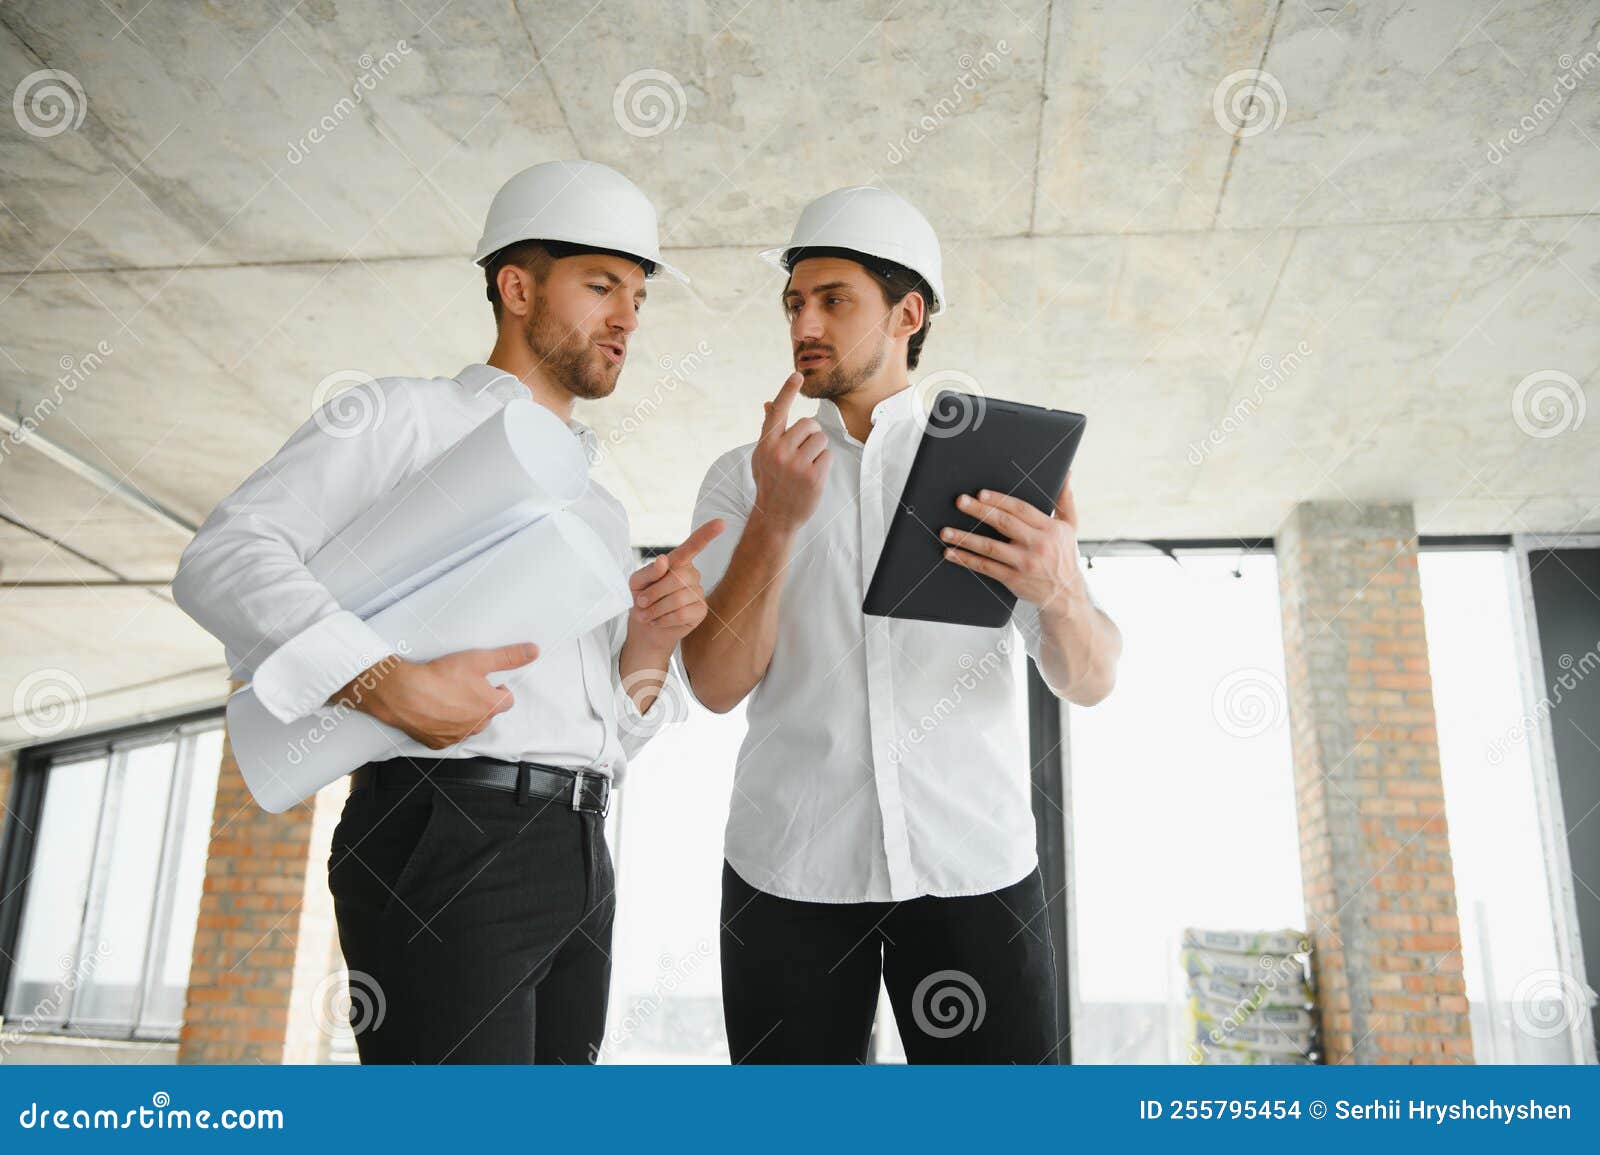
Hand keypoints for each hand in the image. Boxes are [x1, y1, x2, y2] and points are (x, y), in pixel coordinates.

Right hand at [328, 642, 539, 749]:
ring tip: (448, 696)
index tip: (486, 681)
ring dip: (463, 714)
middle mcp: (476, 725)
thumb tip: (533, 651)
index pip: (507, 700)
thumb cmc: (441, 676)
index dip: (497, 689)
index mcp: (490, 707)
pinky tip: (434, 710)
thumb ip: (508, 656)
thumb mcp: (479, 659)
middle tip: (464, 686)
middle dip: (480, 702)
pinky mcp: (437, 742)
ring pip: (468, 726)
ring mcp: (457, 736)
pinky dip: (443, 725)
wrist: (403, 693)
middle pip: (487, 714)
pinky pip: (446, 735)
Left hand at [627, 519, 725, 654]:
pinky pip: (682, 614)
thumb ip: (649, 572)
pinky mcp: (701, 610)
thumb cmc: (642, 599)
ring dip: (655, 609)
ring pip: (678, 599)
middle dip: (654, 593)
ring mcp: (699, 592)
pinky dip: (664, 620)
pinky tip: (659, 621)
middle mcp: (692, 574)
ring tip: (647, 614)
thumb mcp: (636, 583)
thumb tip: (664, 560)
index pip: (693, 546)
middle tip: (641, 603)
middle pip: (678, 578)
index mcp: (678, 562)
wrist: (646, 626)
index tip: (721, 523)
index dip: (706, 534)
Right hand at [751, 371, 829, 532]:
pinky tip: (812, 476)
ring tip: (807, 465)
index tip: (797, 375)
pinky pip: (827, 455)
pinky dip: (823, 464)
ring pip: (820, 439)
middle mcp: (779, 452)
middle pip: (809, 424)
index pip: (778, 411)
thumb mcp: (762, 456)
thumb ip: (768, 430)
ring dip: (818, 449)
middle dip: (812, 434)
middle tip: (804, 451)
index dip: (787, 391)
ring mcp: (796, 465)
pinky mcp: (812, 476)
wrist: (775, 517)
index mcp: (766, 444)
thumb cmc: (770, 482)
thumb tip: (768, 403)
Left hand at [939, 469, 1087, 616]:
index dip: (1000, 500)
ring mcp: (1024, 563)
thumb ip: (1064, 500)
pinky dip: (966, 559)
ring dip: (965, 538)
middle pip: (1004, 524)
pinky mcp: (1013, 579)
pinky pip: (985, 567)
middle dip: (980, 511)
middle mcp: (1038, 545)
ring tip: (946, 531)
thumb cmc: (1063, 555)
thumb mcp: (1070, 527)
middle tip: (961, 502)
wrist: (1065, 594)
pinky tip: (951, 553)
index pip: (1021, 510)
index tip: (981, 494)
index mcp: (1050, 528)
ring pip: (990, 547)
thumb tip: (1066, 474)